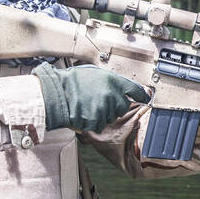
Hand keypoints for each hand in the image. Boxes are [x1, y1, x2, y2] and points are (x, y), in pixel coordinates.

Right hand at [34, 62, 149, 131]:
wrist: (56, 92)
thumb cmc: (73, 81)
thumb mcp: (96, 74)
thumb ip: (112, 82)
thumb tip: (124, 88)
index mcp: (114, 81)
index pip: (136, 90)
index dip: (141, 95)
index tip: (144, 98)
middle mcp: (112, 95)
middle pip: (123, 107)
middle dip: (115, 106)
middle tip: (100, 101)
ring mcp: (104, 109)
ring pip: (111, 116)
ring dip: (102, 113)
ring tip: (88, 104)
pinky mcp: (96, 121)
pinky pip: (99, 124)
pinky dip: (93, 121)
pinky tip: (84, 112)